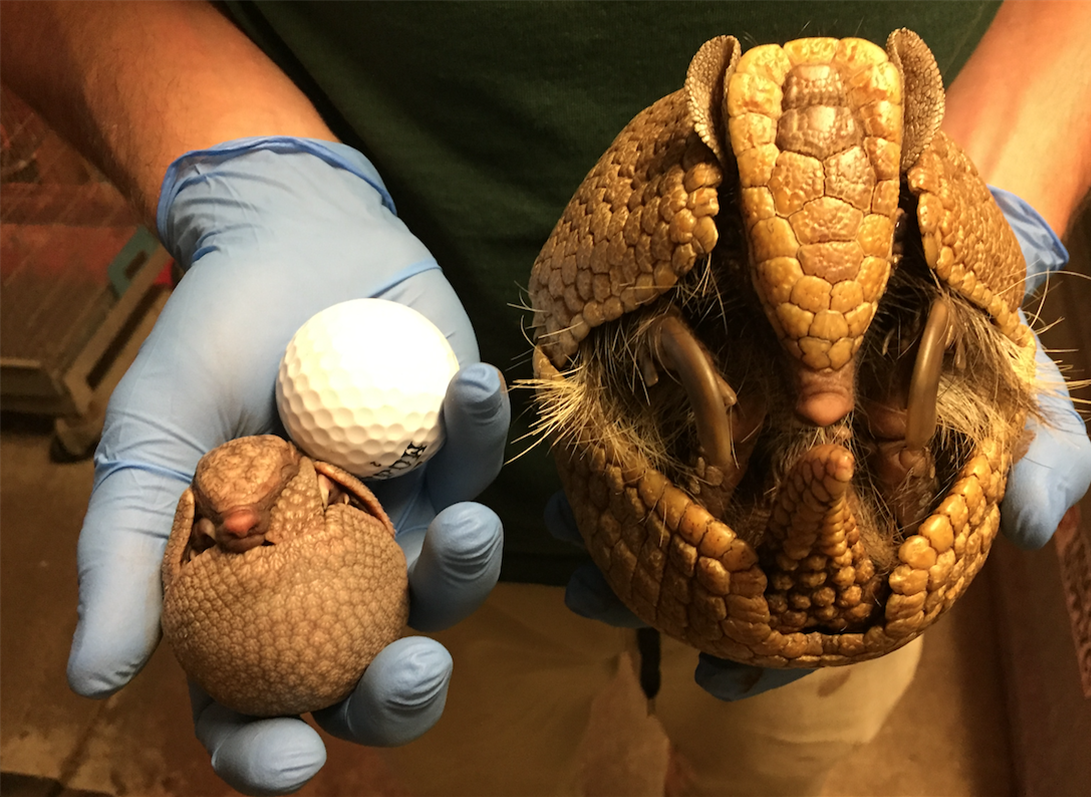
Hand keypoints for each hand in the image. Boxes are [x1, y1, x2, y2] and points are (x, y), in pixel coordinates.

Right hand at [66, 137, 509, 793]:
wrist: (280, 242)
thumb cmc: (208, 346)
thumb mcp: (153, 444)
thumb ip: (130, 553)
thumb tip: (96, 680)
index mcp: (257, 590)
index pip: (257, 699)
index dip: (268, 749)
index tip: (295, 762)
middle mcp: (339, 570)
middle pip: (375, 666)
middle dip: (403, 690)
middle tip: (416, 668)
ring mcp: (408, 512)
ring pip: (452, 580)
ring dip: (468, 566)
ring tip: (464, 524)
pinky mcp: (461, 450)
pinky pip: (484, 462)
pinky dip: (480, 432)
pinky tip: (469, 386)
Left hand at [551, 188, 1090, 700]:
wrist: (937, 256)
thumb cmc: (982, 344)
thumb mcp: (1025, 403)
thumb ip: (1041, 466)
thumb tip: (1033, 525)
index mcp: (852, 521)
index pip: (809, 603)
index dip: (772, 647)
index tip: (724, 674)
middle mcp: (792, 491)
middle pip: (722, 562)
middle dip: (663, 589)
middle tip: (605, 604)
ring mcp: (749, 440)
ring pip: (678, 505)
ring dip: (622, 531)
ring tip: (576, 556)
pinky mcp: (713, 379)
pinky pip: (658, 425)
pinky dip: (617, 450)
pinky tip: (573, 471)